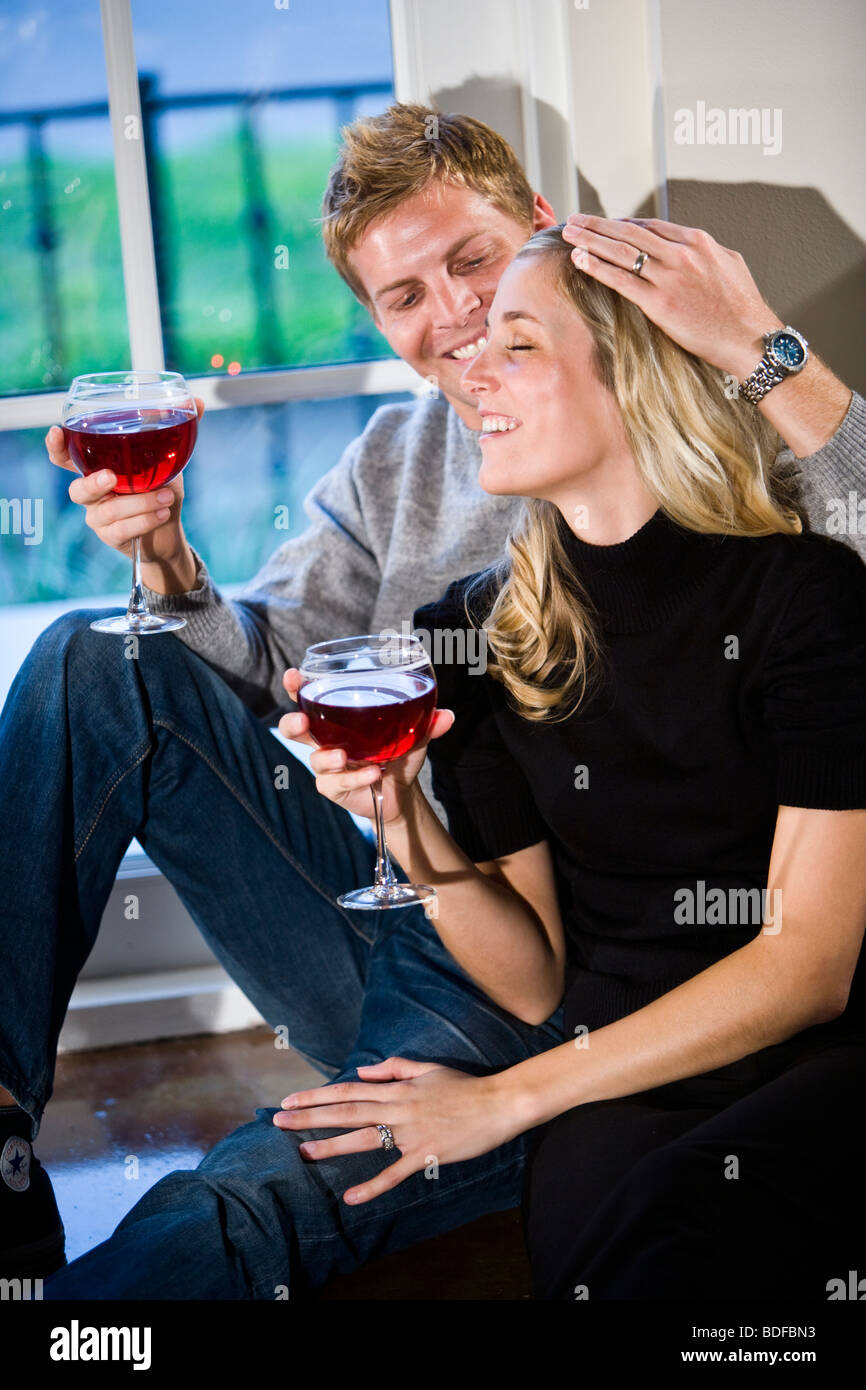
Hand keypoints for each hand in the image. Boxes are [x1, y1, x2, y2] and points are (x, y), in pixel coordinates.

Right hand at [47, 396, 204, 565]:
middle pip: (78, 490)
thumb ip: (179, 433)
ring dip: (140, 502)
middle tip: (112, 477)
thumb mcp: (170, 460)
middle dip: (94, 483)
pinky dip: (145, 520)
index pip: (65, 457)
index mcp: (98, 468)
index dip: (56, 446)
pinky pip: (121, 530)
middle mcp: (92, 492)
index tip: (57, 431)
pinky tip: (163, 513)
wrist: (169, 531)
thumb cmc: (161, 490)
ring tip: (167, 497)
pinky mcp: (110, 536)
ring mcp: (98, 517)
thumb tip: (198, 401)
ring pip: (107, 510)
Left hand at [273, 1056, 521, 1204]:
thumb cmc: (464, 1085)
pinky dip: (373, 1186)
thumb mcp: (427, 1068)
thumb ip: (394, 1068)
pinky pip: (395, 1173)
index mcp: (397, 1089)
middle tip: (279, 1120)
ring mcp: (411, 1133)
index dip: (317, 1095)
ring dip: (332, 1145)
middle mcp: (399, 1108)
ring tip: (304, 1153)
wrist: (498, 1103)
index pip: (348, 1090)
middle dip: (311, 1116)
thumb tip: (364, 1072)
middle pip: (347, 1111)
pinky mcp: (426, 1154)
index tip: (290, 1099)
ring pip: (364, 1139)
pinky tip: (351, 1197)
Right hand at [278, 667, 453, 825]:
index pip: (311, 699)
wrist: (402, 794)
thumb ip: (427, 724)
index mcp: (337, 719)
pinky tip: (370, 775)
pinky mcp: (333, 788)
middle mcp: (326, 740)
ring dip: (327, 756)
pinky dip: (354, 777)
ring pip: (314, 759)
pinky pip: (337, 782)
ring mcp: (327, 766)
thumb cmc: (398, 755)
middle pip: (296, 729)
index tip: (293, 676)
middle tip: (303, 720)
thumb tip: (448, 715)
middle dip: (293, 723)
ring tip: (342, 756)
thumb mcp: (413, 736)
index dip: (297, 688)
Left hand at [561, 214, 782, 379]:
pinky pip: (621, 281)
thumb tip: (689, 247)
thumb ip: (704, 253)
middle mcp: (681, 254)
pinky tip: (580, 261)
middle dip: (598, 224)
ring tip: (569, 234)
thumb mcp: (728, 265)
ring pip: (621, 252)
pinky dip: (598, 268)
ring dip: (590, 240)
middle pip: (630, 232)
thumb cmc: (743, 307)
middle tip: (575, 219)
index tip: (604, 224)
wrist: (750, 338)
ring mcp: (670, 277)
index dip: (622, 224)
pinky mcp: (660, 304)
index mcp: (698, 241)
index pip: (650, 225)